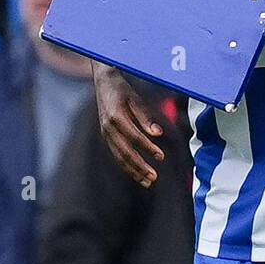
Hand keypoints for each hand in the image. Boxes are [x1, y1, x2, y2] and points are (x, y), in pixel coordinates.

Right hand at [93, 60, 163, 186]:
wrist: (103, 82)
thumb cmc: (122, 89)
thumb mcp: (135, 98)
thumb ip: (146, 116)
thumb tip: (158, 133)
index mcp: (116, 116)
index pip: (134, 136)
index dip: (148, 148)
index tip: (161, 157)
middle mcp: (108, 127)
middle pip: (125, 152)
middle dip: (140, 166)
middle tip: (154, 177)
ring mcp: (105, 133)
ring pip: (119, 157)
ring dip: (133, 171)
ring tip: (147, 181)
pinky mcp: (106, 136)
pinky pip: (116, 154)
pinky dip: (127, 166)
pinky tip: (138, 174)